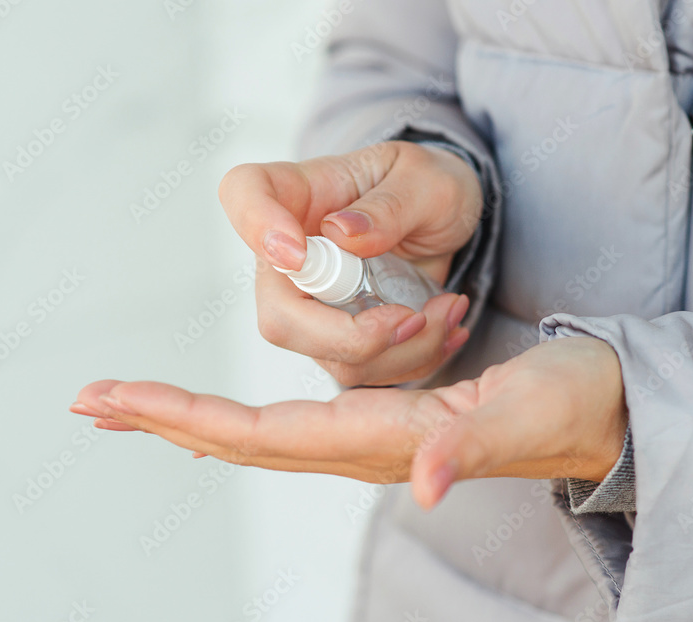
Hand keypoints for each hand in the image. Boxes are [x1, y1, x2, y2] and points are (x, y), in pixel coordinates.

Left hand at [70, 337, 626, 509]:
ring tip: (130, 403)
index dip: (187, 418)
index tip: (119, 398)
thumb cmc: (570, 401)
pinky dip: (236, 421)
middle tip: (91, 398)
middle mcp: (368, 449)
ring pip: (260, 441)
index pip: (264, 436)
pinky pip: (291, 432)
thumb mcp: (529, 410)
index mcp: (387, 440)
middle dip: (164, 420)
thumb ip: (475, 448)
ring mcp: (374, 442)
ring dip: (189, 420)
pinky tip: (212, 420)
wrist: (599, 409)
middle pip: (243, 445)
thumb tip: (426, 484)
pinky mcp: (387, 427)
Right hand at [219, 141, 482, 386]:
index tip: (296, 254)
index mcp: (299, 191)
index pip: (244, 194)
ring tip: (449, 311)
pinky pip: (365, 370)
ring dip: (401, 350)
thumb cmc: (426, 186)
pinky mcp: (340, 338)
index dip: (257, 226)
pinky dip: (414, 359)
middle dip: (349, 336)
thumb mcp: (426, 181)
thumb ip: (390, 205)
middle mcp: (292, 254)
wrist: (446, 220)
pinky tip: (444, 329)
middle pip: (279, 316)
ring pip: (329, 356)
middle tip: (413, 318)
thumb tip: (343, 233)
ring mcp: (312, 304)